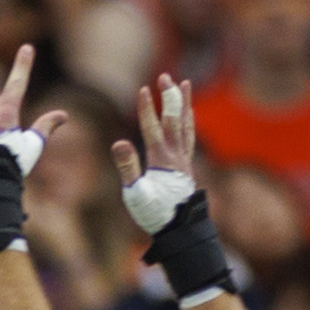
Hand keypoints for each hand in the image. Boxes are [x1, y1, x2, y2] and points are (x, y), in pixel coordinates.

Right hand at [112, 78, 197, 235]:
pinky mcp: (187, 166)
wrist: (180, 233)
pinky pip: (189, 137)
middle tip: (164, 76)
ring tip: (184, 83)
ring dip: (184, 104)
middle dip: (169, 97)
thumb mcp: (136, 195)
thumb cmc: (154, 215)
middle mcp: (176, 157)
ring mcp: (184, 161)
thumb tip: (120, 142)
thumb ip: (128, 167)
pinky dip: (189, 121)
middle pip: (174, 121)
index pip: (153, 128)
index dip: (147, 109)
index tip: (143, 89)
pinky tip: (188, 112)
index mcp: (161, 162)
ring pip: (186, 126)